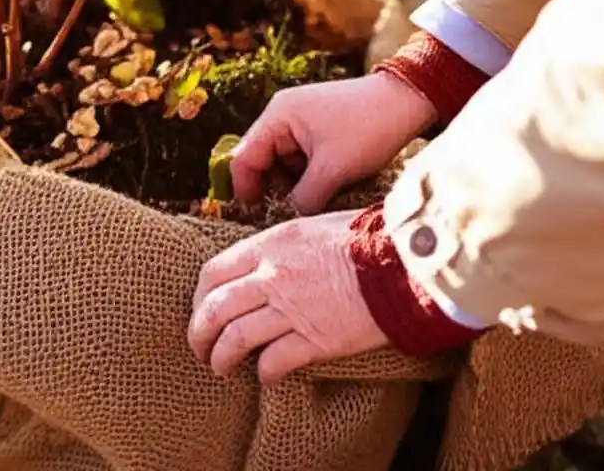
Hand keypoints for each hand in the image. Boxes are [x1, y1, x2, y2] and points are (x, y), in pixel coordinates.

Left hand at [187, 210, 387, 383]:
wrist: (404, 263)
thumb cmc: (365, 239)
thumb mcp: (312, 227)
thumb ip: (281, 247)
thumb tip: (264, 263)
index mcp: (270, 245)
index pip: (213, 272)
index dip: (199, 296)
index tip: (200, 308)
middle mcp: (273, 278)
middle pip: (215, 309)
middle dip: (199, 332)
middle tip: (199, 346)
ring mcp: (291, 310)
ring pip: (235, 339)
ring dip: (221, 357)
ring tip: (220, 367)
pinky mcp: (315, 340)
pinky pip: (274, 362)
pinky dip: (264, 373)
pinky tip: (265, 377)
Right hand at [231, 74, 435, 214]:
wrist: (409, 100)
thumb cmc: (369, 128)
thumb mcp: (333, 170)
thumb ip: (303, 198)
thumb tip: (289, 220)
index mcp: (278, 116)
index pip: (245, 158)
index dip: (246, 190)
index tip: (255, 217)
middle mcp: (283, 116)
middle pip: (262, 161)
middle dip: (273, 189)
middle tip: (289, 214)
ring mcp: (301, 122)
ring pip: (284, 164)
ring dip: (294, 185)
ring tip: (314, 201)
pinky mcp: (319, 130)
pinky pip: (302, 159)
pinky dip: (309, 177)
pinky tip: (326, 189)